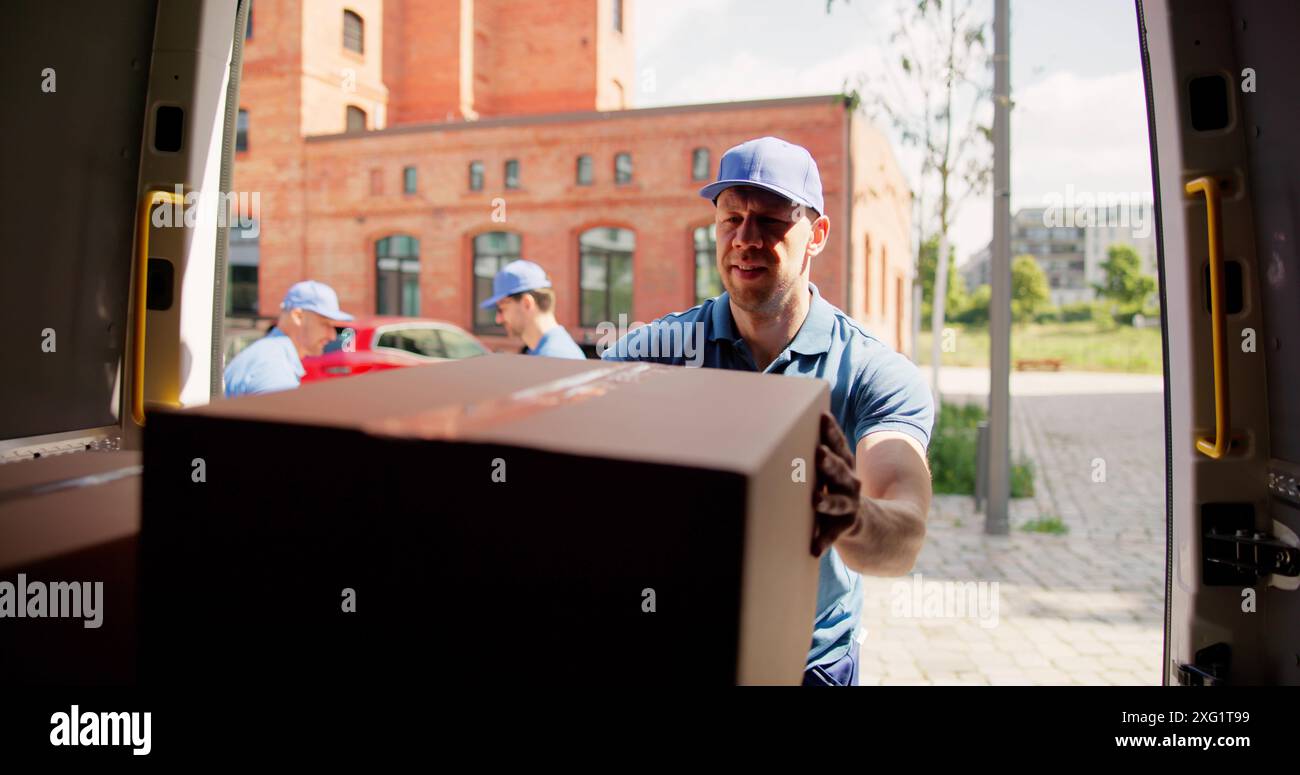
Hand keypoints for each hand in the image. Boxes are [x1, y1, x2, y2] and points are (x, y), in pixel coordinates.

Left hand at [812, 412, 862, 556]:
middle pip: (839, 470)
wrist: (867, 521)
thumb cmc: (835, 487)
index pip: (839, 445)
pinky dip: (823, 541)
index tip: (823, 416)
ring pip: (837, 502)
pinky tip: (814, 548)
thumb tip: (786, 419)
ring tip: (815, 500)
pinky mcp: (844, 527)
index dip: (831, 431)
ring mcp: (848, 506)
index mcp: (844, 465)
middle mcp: (849, 483)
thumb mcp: (832, 469)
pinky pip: (833, 535)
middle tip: (818, 453)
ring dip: (826, 501)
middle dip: (829, 461)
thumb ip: (819, 451)